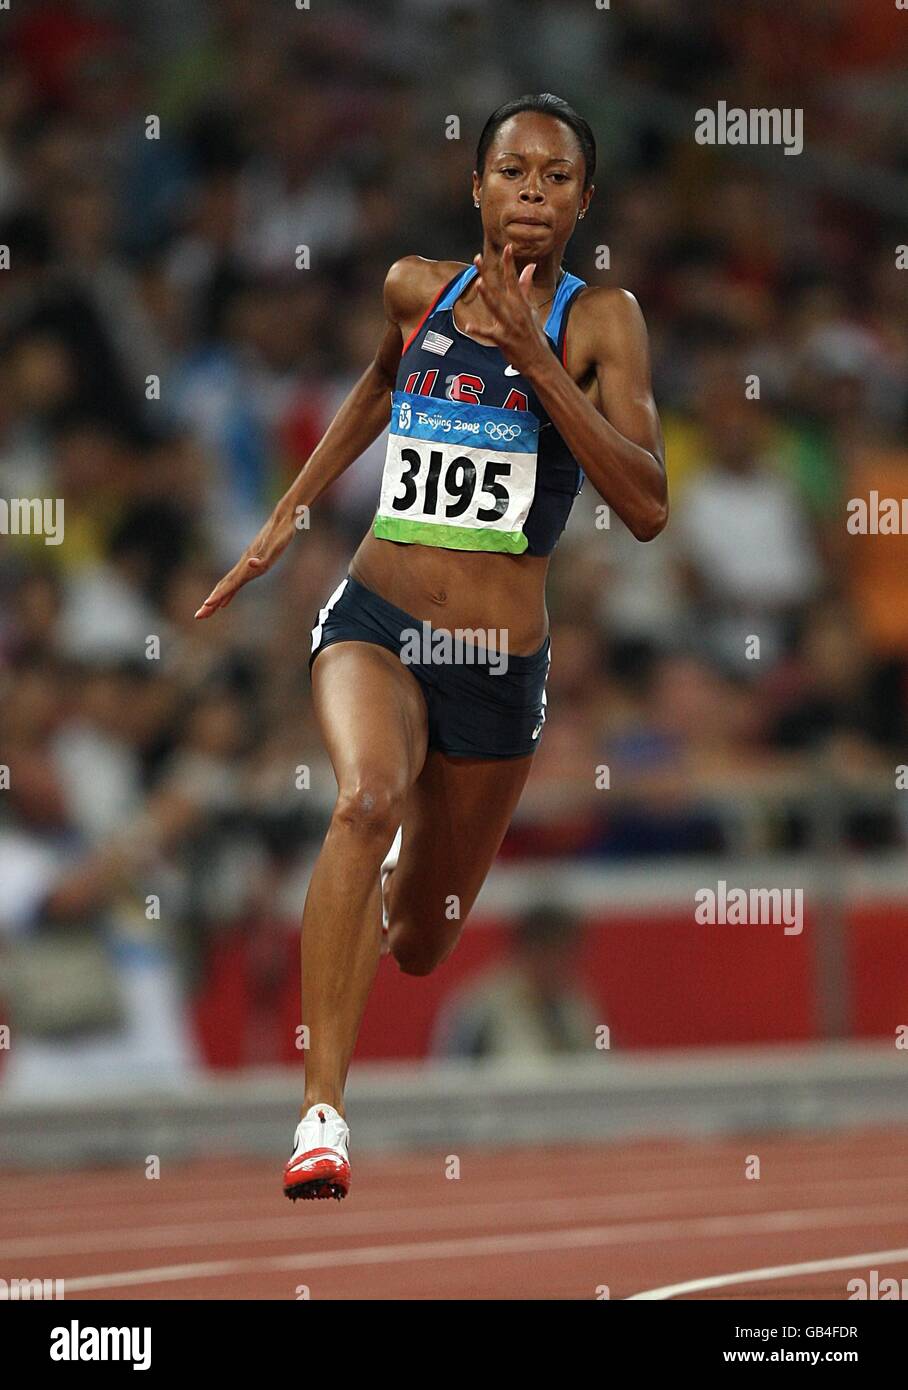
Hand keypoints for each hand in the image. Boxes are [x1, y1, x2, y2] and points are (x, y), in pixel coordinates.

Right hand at [194, 508, 296, 617]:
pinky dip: (230, 593)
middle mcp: (245, 566)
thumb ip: (263, 556)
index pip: (229, 584)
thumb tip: (251, 563)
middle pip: (224, 587)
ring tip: (207, 610)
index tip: (206, 605)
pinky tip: (225, 602)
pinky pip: (237, 581)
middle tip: (198, 616)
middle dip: (211, 603)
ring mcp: (247, 565)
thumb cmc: (281, 533)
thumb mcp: (275, 545)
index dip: (218, 595)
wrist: (283, 519)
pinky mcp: (253, 563)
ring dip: (217, 599)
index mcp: (248, 565)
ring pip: (228, 585)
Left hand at [459, 242, 549, 374]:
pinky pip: (489, 333)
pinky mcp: (504, 340)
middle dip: (488, 273)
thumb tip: (530, 266)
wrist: (539, 360)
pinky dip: (479, 330)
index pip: (514, 278)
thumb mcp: (532, 309)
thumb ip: (526, 287)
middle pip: (499, 288)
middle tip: (477, 258)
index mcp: (520, 303)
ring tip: (479, 283)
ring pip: (496, 307)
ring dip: (487, 295)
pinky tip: (469, 325)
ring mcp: (509, 325)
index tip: (507, 246)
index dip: (509, 262)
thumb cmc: (534, 335)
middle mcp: (515, 311)